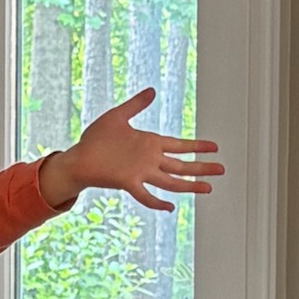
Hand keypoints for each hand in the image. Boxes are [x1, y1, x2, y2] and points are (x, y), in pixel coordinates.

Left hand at [38, 89, 223, 213]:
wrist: (76, 158)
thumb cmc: (95, 139)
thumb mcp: (117, 116)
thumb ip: (136, 104)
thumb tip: (152, 91)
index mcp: (149, 143)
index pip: (179, 145)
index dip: (197, 146)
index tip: (214, 147)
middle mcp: (148, 159)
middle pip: (181, 165)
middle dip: (202, 167)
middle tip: (222, 169)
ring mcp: (139, 172)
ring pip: (170, 181)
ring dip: (189, 185)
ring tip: (208, 188)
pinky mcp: (127, 182)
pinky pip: (145, 195)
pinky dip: (157, 202)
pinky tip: (170, 207)